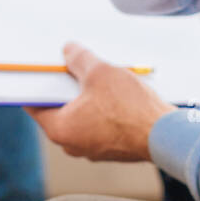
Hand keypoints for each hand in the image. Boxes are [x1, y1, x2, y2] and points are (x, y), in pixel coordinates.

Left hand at [26, 42, 176, 161]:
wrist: (165, 135)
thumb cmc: (129, 109)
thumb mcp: (100, 72)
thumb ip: (79, 59)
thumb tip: (69, 51)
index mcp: (59, 129)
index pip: (34, 103)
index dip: (37, 82)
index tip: (40, 68)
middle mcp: (71, 144)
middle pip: (59, 109)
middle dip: (66, 86)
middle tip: (73, 65)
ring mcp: (92, 149)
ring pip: (82, 117)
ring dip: (87, 98)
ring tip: (100, 76)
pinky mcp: (111, 149)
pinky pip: (99, 125)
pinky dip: (102, 110)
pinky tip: (116, 93)